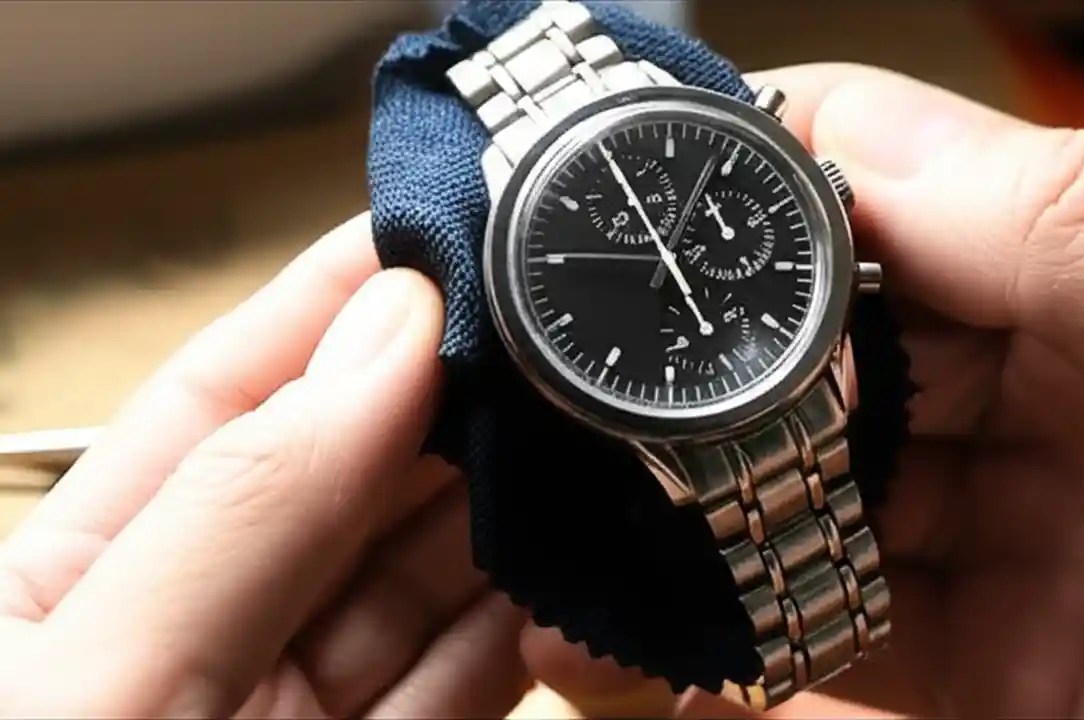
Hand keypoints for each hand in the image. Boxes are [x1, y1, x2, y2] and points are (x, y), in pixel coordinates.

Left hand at [0, 215, 529, 717]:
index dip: (328, 308)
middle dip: (449, 401)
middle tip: (543, 336)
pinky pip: (469, 678)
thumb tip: (389, 330)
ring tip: (584, 444)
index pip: (221, 402)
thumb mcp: (106, 683)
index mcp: (78, 585)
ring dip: (508, 512)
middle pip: (346, 478)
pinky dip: (527, 631)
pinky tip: (568, 581)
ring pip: (426, 576)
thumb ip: (248, 508)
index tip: (433, 235)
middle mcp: (198, 632)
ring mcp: (293, 707)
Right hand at [520, 64, 1083, 717]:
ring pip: (812, 497)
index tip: (633, 223)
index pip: (906, 191)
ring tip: (577, 527)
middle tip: (589, 409)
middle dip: (709, 381)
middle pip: (833, 353)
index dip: (768, 195)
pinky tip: (646, 635)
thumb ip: (1079, 236)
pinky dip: (737, 636)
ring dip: (700, 516)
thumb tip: (856, 136)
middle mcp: (1054, 389)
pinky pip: (829, 628)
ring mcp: (1012, 529)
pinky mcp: (987, 658)